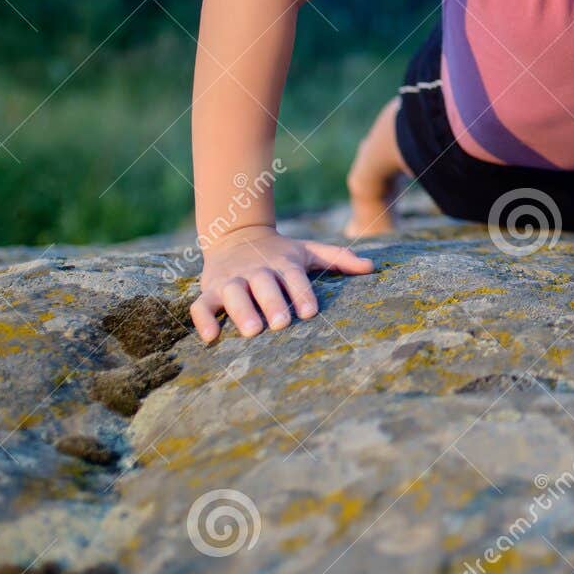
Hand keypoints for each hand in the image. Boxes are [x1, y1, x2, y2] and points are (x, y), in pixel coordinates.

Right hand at [191, 225, 374, 341]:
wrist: (236, 235)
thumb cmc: (281, 252)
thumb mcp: (308, 250)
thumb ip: (338, 257)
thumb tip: (372, 267)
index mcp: (283, 262)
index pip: (294, 276)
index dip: (302, 292)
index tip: (310, 311)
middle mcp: (256, 270)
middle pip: (263, 284)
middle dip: (272, 302)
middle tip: (282, 323)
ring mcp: (231, 280)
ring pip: (232, 293)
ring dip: (241, 310)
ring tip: (253, 330)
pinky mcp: (210, 290)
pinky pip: (200, 306)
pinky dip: (203, 320)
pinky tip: (211, 337)